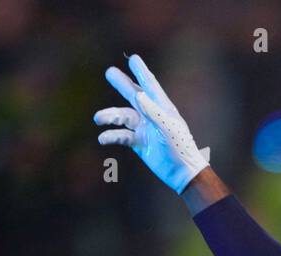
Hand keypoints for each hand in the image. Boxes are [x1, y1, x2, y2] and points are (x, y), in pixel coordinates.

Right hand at [94, 54, 209, 194]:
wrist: (182, 172)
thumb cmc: (180, 148)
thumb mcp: (167, 128)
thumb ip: (153, 111)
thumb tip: (138, 95)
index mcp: (162, 108)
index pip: (150, 86)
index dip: (141, 72)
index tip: (133, 59)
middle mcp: (152, 115)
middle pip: (133, 96)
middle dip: (122, 84)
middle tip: (110, 72)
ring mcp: (144, 128)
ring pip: (123, 117)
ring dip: (110, 116)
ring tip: (98, 118)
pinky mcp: (139, 142)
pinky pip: (121, 135)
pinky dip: (111, 136)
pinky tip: (102, 138)